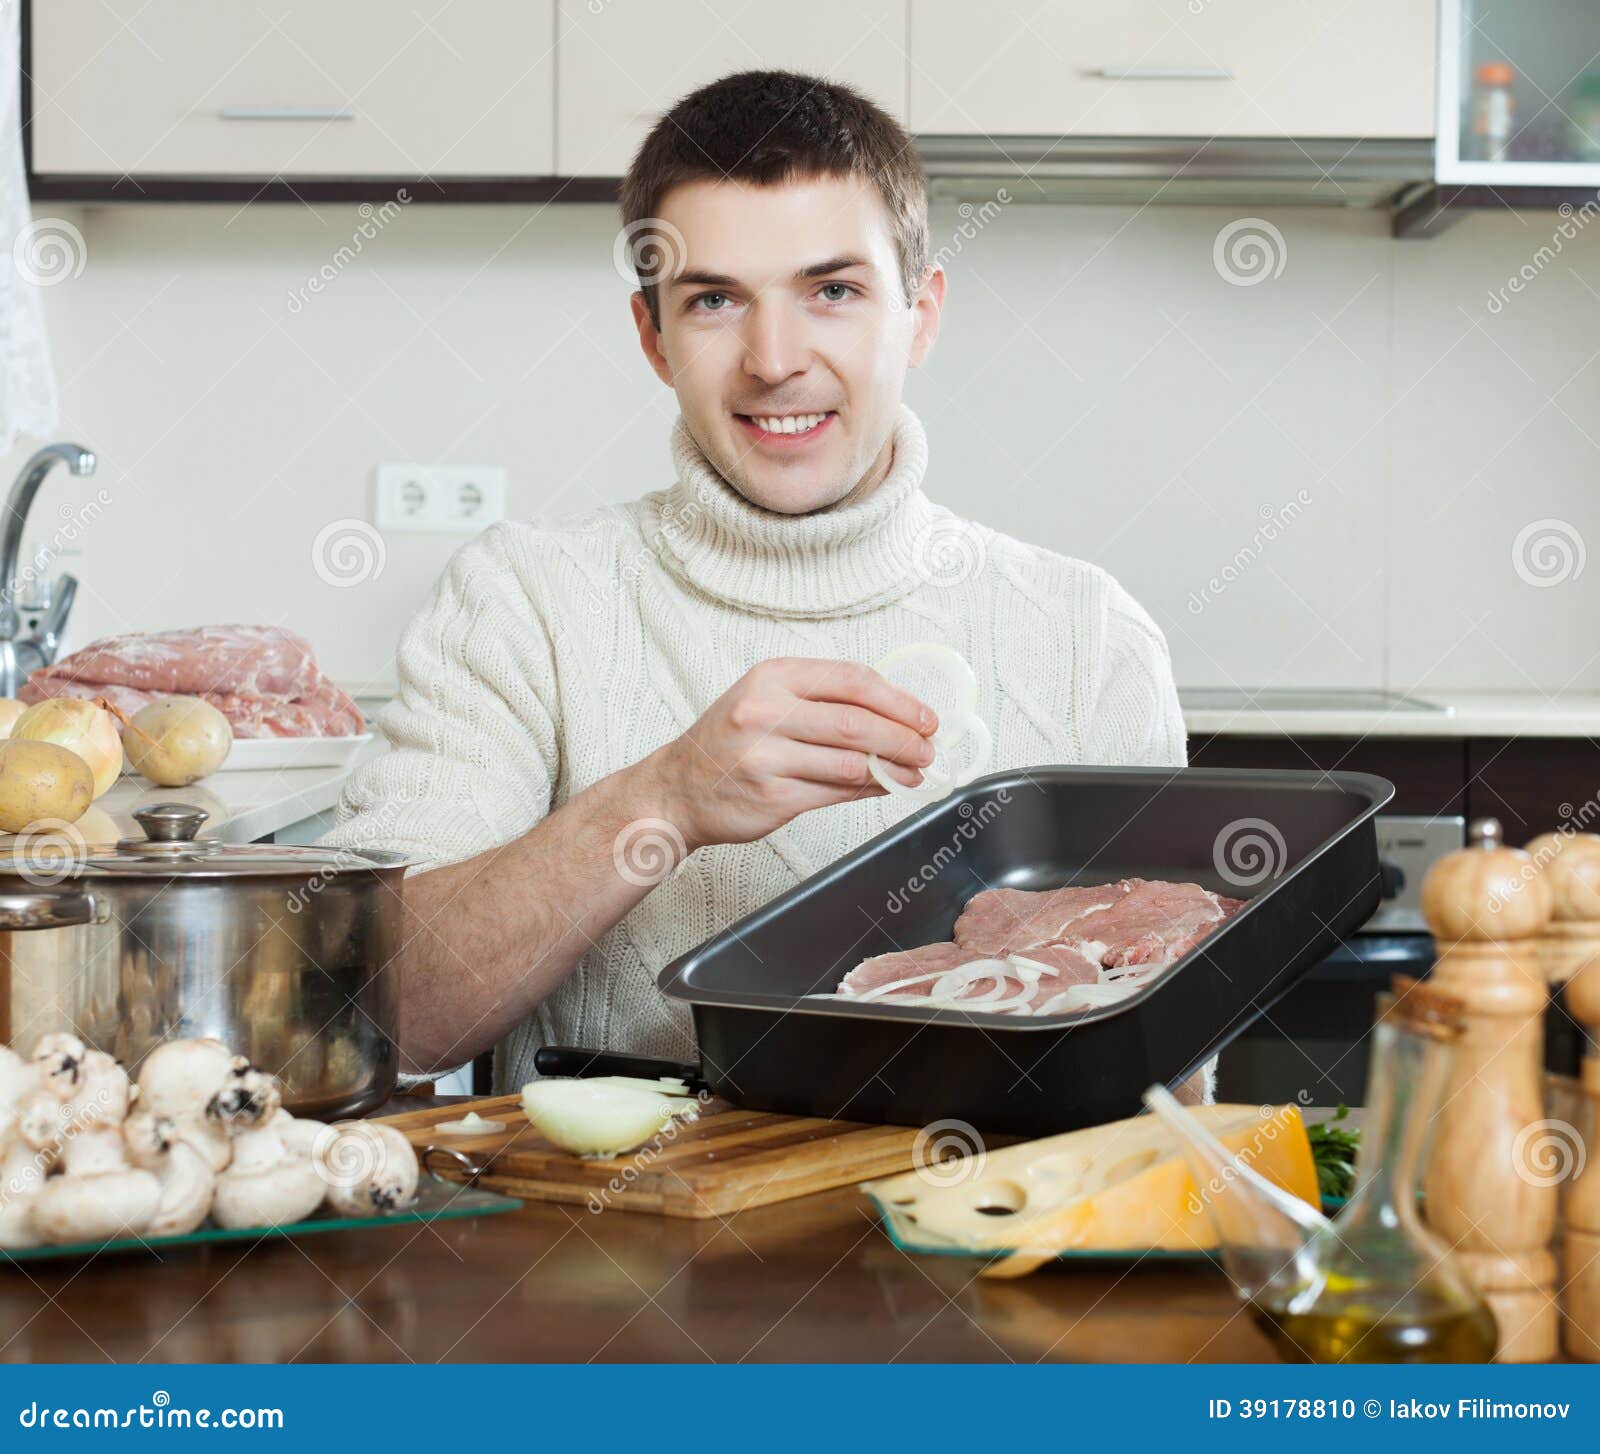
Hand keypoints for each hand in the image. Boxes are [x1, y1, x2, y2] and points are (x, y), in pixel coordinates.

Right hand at [644, 657, 939, 850]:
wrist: (677, 789)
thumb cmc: (728, 742)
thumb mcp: (766, 700)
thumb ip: (823, 701)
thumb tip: (894, 715)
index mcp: (772, 677)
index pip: (852, 680)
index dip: (898, 700)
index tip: (925, 716)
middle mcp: (765, 711)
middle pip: (856, 721)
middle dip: (904, 737)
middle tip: (929, 748)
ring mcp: (766, 756)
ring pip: (850, 761)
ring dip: (894, 769)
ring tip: (916, 771)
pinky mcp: (772, 797)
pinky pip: (835, 793)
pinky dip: (869, 791)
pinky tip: (886, 787)